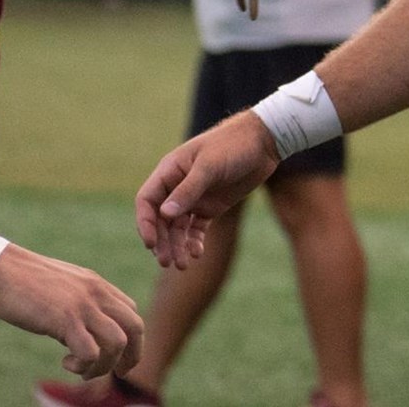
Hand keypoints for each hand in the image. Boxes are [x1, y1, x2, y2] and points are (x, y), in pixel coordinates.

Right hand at [0, 245, 143, 378]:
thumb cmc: (22, 281)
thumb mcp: (62, 288)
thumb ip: (78, 304)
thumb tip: (83, 334)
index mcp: (96, 284)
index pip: (130, 312)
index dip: (129, 340)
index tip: (115, 358)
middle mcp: (96, 293)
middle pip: (135, 328)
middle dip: (131, 357)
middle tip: (116, 373)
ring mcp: (82, 305)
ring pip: (117, 343)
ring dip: (104, 366)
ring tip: (81, 370)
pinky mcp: (65, 319)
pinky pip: (90, 353)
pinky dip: (83, 366)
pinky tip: (65, 363)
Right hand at [135, 112, 280, 269]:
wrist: (262, 144)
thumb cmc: (232, 146)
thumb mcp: (209, 167)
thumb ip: (187, 190)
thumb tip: (164, 214)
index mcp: (170, 171)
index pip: (147, 200)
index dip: (145, 223)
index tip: (150, 244)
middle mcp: (177, 186)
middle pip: (160, 219)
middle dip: (162, 241)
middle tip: (166, 262)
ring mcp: (194, 198)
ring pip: (178, 227)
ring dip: (177, 245)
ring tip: (182, 265)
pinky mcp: (211, 206)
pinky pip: (196, 228)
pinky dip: (194, 242)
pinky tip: (197, 253)